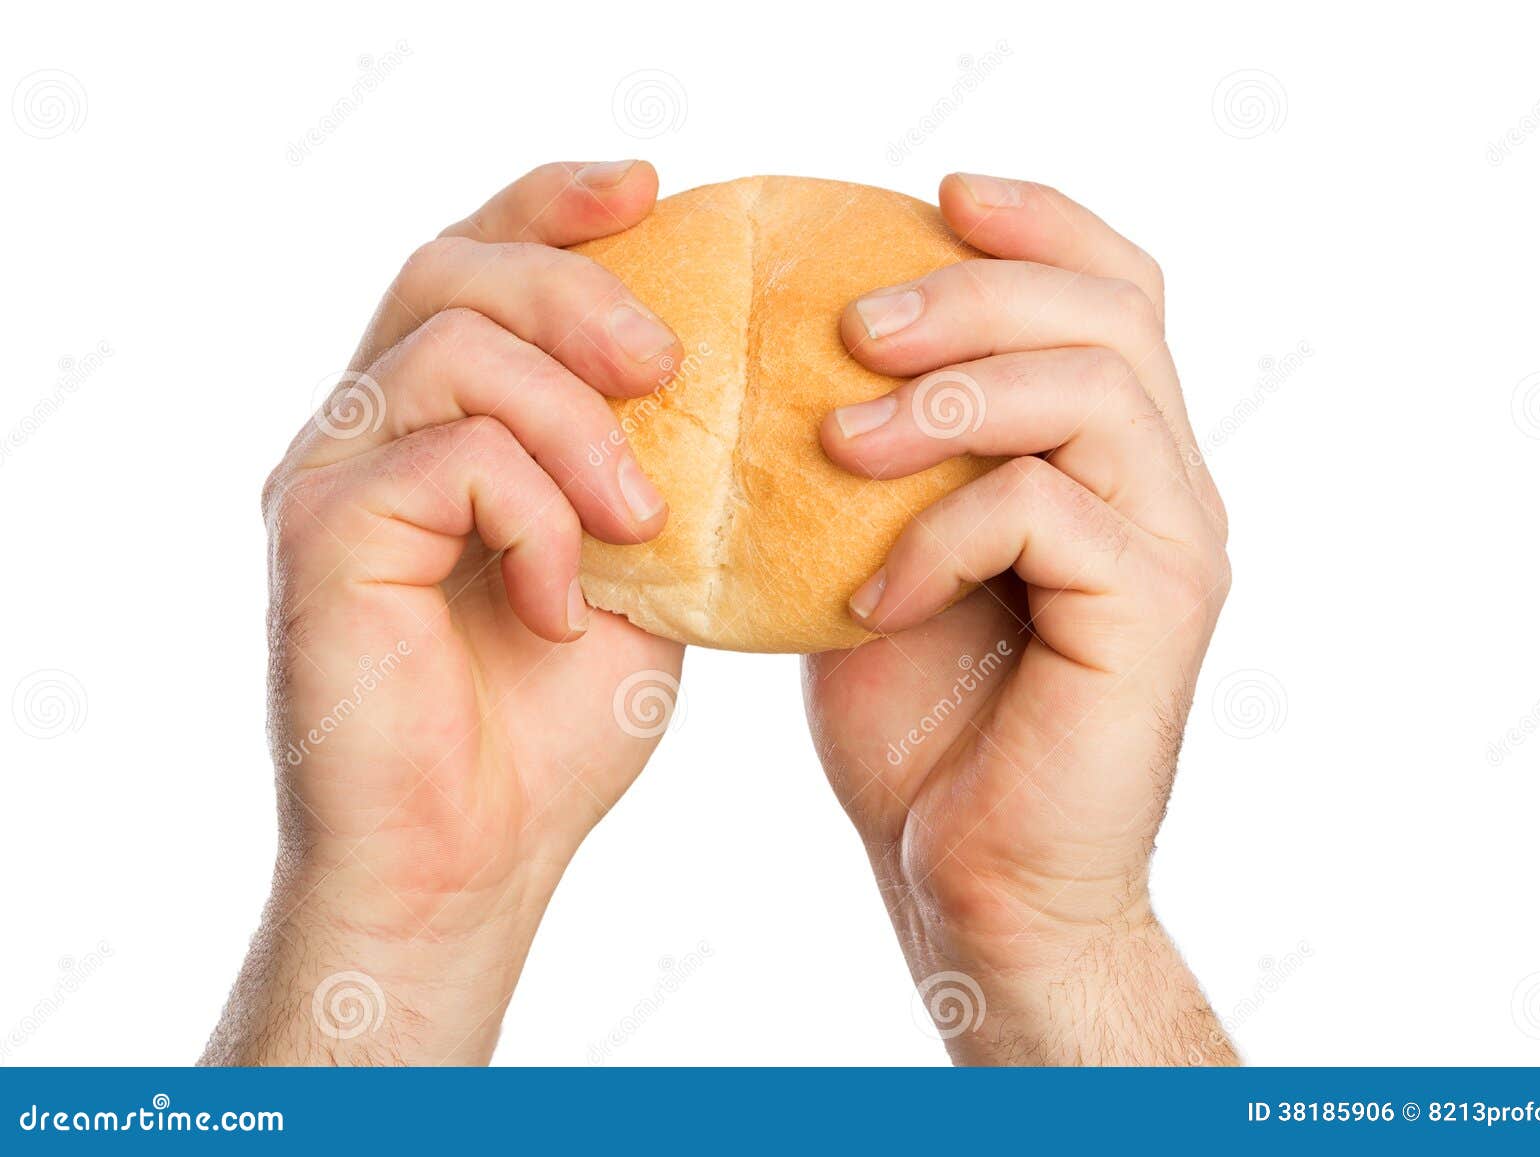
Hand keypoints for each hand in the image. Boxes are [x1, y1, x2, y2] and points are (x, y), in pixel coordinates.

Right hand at [206, 160, 683, 1064]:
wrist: (473, 859)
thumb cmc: (553, 726)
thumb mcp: (637, 569)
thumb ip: (649, 466)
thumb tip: (724, 372)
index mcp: (440, 423)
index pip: (479, 263)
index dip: (556, 206)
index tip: (650, 188)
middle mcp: (368, 430)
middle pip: (452, 270)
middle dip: (576, 290)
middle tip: (669, 361)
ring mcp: (330, 474)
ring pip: (446, 346)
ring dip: (573, 418)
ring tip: (644, 517)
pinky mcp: (316, 530)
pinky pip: (443, 455)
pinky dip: (534, 516)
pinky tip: (569, 604)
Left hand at [803, 173, 1234, 1064]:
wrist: (978, 882)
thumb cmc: (924, 727)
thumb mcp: (881, 556)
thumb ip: (881, 462)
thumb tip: (790, 359)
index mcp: (1115, 459)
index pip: (1114, 292)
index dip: (1038, 223)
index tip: (936, 196)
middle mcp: (1167, 486)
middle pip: (1106, 313)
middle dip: (969, 292)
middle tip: (850, 325)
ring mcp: (1173, 544)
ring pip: (1089, 389)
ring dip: (948, 393)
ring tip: (835, 442)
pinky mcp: (1155, 609)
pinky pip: (1042, 508)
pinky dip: (935, 535)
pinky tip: (865, 600)